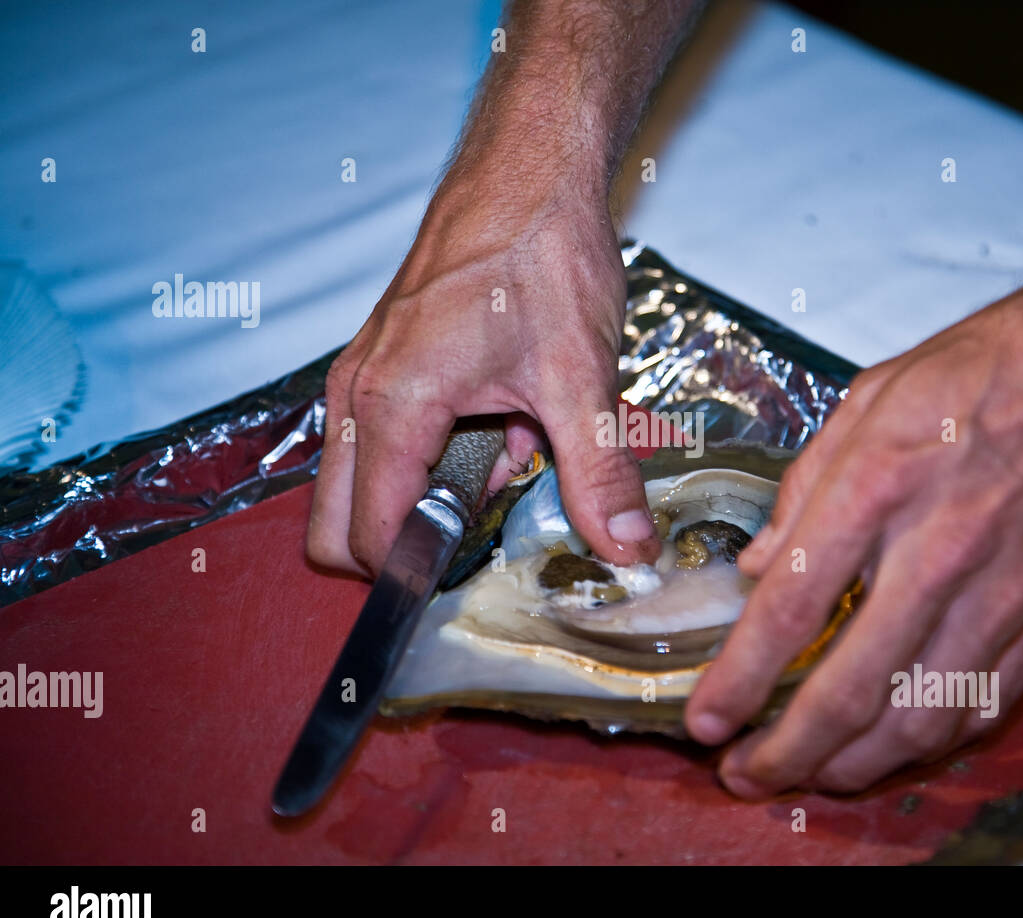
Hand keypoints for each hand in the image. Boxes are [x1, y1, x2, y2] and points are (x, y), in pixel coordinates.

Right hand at [306, 169, 660, 576]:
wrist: (530, 168)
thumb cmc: (542, 255)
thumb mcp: (582, 380)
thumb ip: (599, 475)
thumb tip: (624, 549)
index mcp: (391, 406)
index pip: (367, 537)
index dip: (417, 573)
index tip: (474, 578)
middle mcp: (356, 394)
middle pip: (332, 524)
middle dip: (402, 544)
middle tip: (483, 526)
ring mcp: (363, 375)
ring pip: (358, 482)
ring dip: (427, 495)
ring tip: (510, 457)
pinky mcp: (385, 362)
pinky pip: (384, 441)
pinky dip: (437, 454)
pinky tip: (506, 423)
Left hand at [684, 256, 1022, 796]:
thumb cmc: (991, 365)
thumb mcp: (872, 395)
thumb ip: (806, 485)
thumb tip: (759, 564)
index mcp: (878, 486)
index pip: (789, 610)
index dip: (738, 680)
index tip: (704, 721)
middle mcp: (937, 553)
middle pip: (849, 689)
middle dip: (785, 751)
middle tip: (742, 776)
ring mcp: (1000, 593)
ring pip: (918, 718)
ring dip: (854, 765)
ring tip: (809, 776)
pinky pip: (983, 703)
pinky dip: (929, 741)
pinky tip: (892, 747)